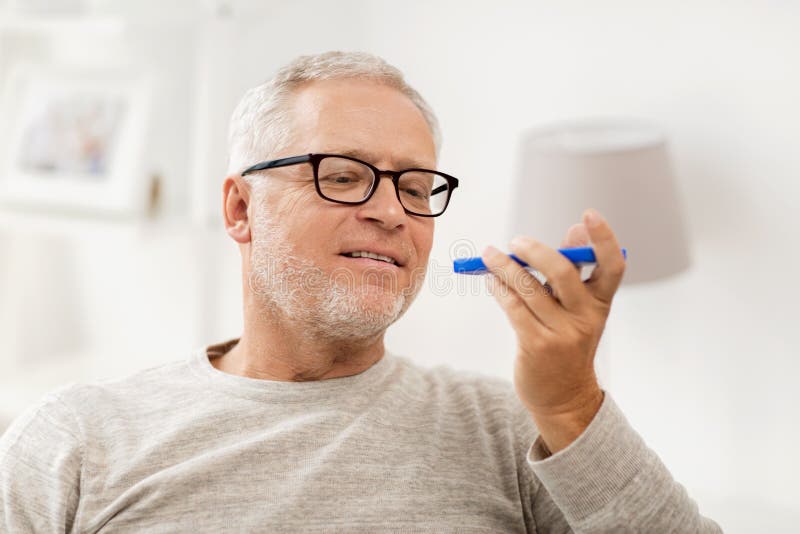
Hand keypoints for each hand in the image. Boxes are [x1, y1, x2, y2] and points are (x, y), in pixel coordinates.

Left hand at [482, 208, 625, 452]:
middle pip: (562, 272)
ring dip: (505, 267)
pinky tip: (492, 282)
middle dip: (534, 251)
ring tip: (489, 256)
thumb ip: (575, 273)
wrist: (564, 397)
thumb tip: (574, 231)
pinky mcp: (536, 345)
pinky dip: (500, 289)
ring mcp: (561, 332)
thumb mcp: (579, 310)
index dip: (603, 238)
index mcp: (600, 303)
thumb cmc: (567, 343)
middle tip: (515, 241)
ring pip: (528, 288)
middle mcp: (585, 316)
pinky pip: (513, 307)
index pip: (612, 265)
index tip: (588, 215)